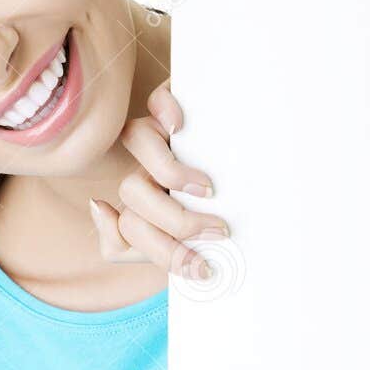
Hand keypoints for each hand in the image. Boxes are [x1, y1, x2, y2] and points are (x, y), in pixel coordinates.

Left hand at [89, 79, 228, 281]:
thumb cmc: (215, 204)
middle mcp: (142, 172)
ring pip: (136, 148)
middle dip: (176, 221)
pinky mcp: (170, 104)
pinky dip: (165, 112)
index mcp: (142, 209)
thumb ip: (157, 248)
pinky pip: (156, 102)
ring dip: (172, 174)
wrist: (244, 149)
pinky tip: (182, 128)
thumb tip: (139, 231)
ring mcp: (154, 135)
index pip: (125, 235)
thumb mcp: (193, 236)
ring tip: (208, 190)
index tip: (202, 266)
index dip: (162, 253)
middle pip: (132, 195)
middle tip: (217, 229)